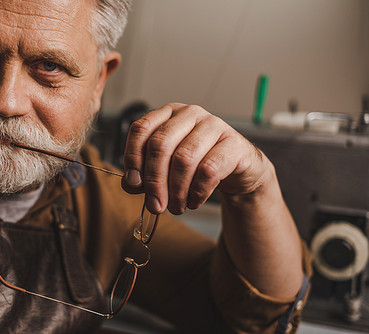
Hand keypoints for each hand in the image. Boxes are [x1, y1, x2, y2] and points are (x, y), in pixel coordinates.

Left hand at [121, 103, 270, 214]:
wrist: (238, 170)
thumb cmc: (198, 164)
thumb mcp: (167, 168)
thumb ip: (145, 174)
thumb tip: (131, 184)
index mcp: (168, 114)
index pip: (141, 128)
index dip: (133, 157)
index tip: (133, 183)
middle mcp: (190, 114)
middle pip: (160, 144)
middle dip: (154, 180)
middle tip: (156, 205)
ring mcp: (214, 125)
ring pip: (184, 158)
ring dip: (176, 191)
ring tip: (177, 206)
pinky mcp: (234, 143)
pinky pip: (209, 170)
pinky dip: (197, 192)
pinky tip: (195, 201)